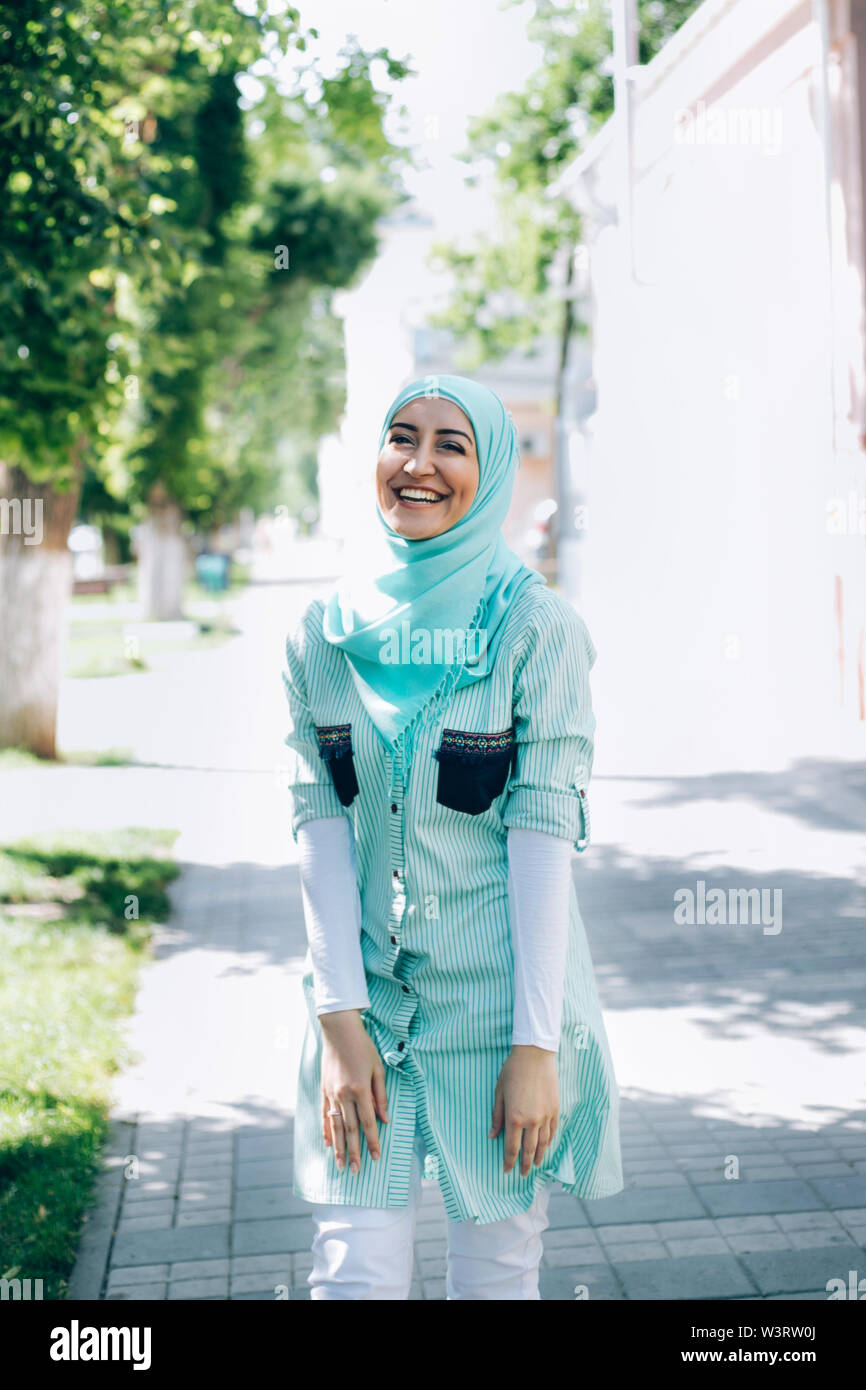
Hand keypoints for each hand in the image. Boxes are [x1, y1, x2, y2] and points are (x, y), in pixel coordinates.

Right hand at [319, 1009, 388, 1174]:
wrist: (339, 1031)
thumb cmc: (363, 1047)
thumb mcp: (378, 1069)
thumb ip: (381, 1096)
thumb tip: (384, 1119)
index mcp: (360, 1090)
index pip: (368, 1123)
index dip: (373, 1141)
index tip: (376, 1157)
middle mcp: (344, 1095)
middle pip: (350, 1130)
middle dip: (354, 1152)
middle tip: (356, 1171)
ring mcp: (331, 1094)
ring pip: (335, 1127)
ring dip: (338, 1148)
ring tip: (340, 1165)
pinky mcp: (323, 1090)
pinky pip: (325, 1115)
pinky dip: (326, 1130)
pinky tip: (327, 1143)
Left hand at [489, 1045, 558, 1175]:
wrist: (535, 1055)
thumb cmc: (513, 1071)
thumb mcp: (499, 1092)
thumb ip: (497, 1116)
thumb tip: (492, 1136)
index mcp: (514, 1117)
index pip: (512, 1147)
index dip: (509, 1161)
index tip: (507, 1170)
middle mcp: (532, 1120)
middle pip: (529, 1150)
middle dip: (525, 1164)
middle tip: (523, 1175)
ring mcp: (546, 1116)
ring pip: (543, 1143)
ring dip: (539, 1156)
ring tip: (536, 1165)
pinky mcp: (555, 1109)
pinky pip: (553, 1131)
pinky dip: (549, 1142)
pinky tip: (546, 1146)